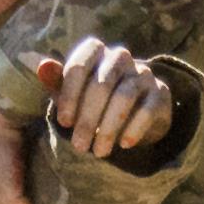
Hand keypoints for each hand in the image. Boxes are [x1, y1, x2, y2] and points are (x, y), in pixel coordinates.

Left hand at [43, 38, 174, 158]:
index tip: (64, 122)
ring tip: (99, 151)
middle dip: (88, 119)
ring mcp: (142, 73)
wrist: (133, 113)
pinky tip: (124, 145)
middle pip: (101, 84)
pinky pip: (147, 109)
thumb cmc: (93, 101)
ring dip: (108, 128)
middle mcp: (120, 57)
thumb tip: (42, 66)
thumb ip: (56, 82)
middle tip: (79, 146)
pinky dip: (134, 129)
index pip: (79, 65)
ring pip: (124, 97)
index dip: (69, 94)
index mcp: (96, 52)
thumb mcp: (71, 94)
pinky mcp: (160, 92)